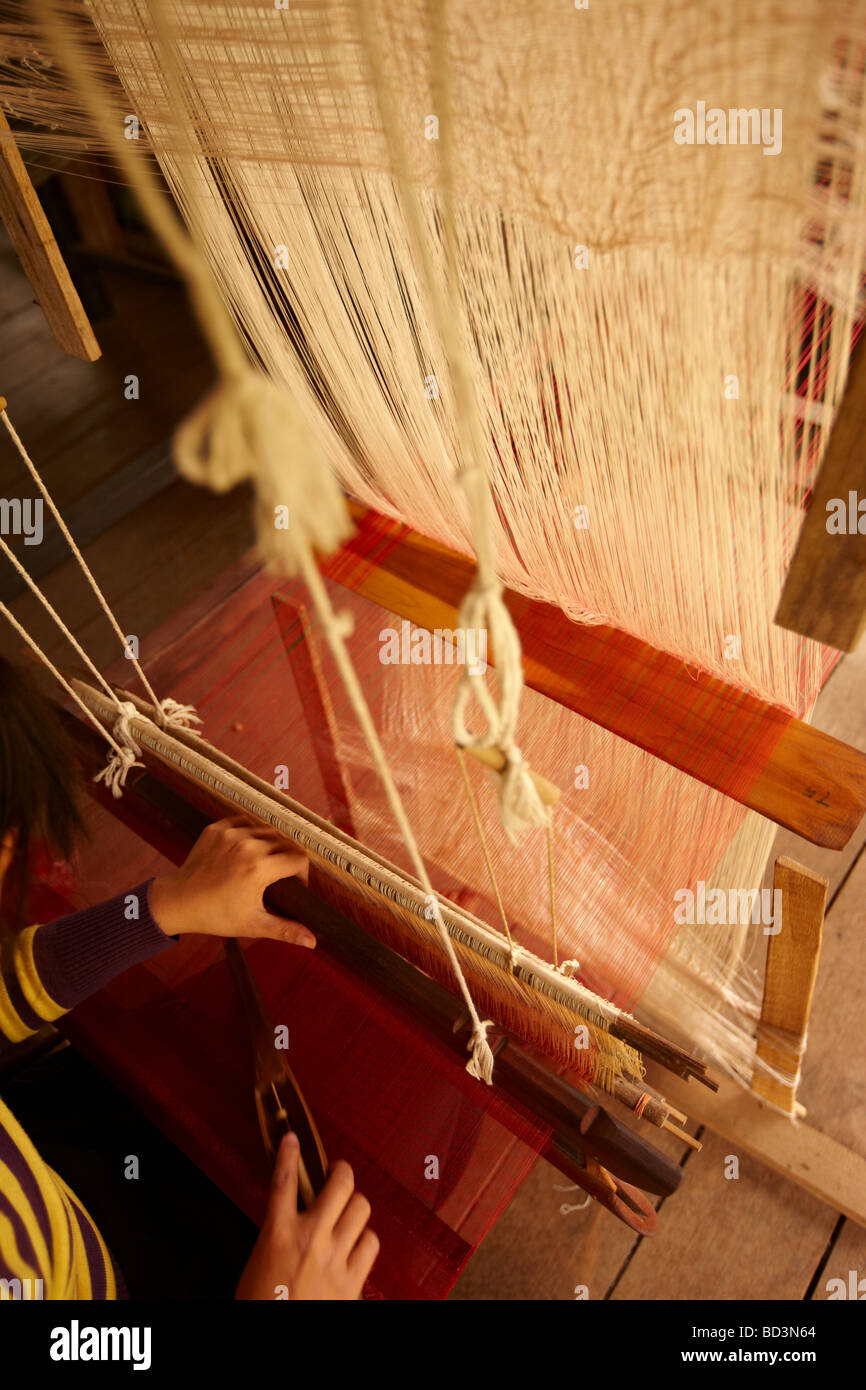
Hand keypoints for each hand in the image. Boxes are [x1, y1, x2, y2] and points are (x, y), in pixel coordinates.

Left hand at [149, 818, 314, 946]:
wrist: (179, 902)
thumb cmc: (215, 915)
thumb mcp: (253, 925)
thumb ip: (286, 930)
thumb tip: (313, 941)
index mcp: (259, 869)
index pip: (299, 859)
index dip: (302, 874)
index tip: (294, 885)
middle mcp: (247, 846)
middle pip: (286, 843)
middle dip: (289, 859)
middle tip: (279, 876)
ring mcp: (231, 834)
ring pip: (267, 830)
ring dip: (272, 844)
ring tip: (264, 862)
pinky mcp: (217, 829)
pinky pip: (245, 821)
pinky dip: (251, 831)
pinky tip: (248, 847)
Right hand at [236, 1134, 378, 1299]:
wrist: (276, 1344)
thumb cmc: (261, 1306)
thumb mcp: (257, 1264)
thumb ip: (275, 1236)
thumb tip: (287, 1220)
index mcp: (277, 1234)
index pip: (284, 1180)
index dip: (289, 1153)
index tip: (292, 1139)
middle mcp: (310, 1239)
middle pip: (340, 1183)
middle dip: (341, 1172)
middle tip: (336, 1175)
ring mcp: (336, 1259)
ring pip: (362, 1209)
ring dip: (354, 1209)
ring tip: (347, 1214)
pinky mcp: (354, 1282)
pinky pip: (372, 1245)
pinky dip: (365, 1242)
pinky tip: (356, 1247)